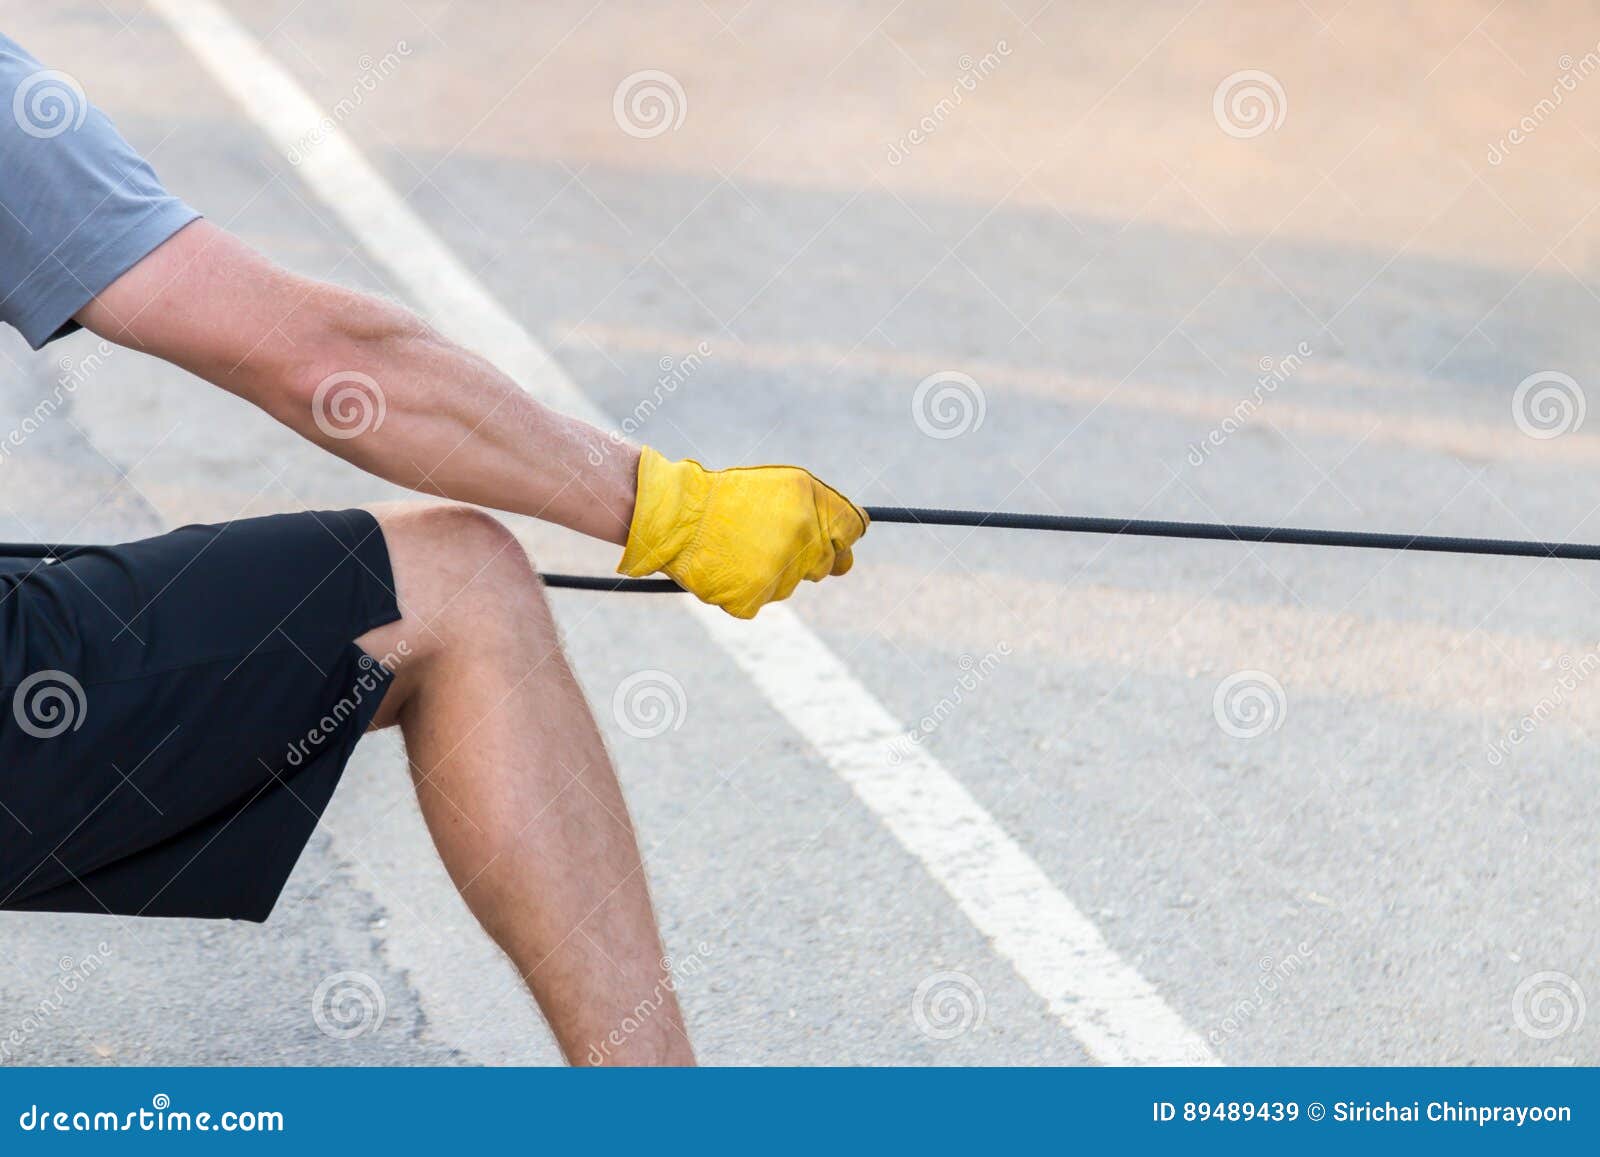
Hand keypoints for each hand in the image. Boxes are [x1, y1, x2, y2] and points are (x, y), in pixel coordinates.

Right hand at [617, 446, 868, 618]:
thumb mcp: (783, 486)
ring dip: (773, 571)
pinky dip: (746, 589)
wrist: (676, 515)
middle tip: (769, 539)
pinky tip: (728, 567)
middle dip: (805, 554)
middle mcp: (800, 538)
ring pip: (792, 583)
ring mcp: (778, 572)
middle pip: (827, 563)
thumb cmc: (729, 498)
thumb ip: (825, 510)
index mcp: (810, 505)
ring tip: (740, 548)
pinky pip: (761, 599)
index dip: (842, 534)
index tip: (830, 536)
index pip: (852, 529)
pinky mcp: (752, 598)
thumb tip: (856, 538)